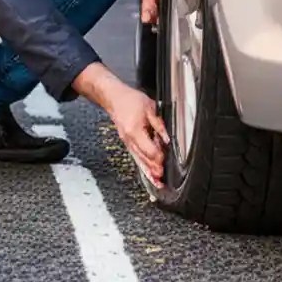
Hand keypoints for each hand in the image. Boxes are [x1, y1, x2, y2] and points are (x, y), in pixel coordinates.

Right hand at [71, 63, 168, 187]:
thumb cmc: (130, 100)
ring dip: (149, 173)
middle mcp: (129, 139)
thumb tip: (167, 138)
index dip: (159, 156)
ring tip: (158, 183)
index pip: (148, 149)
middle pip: (143, 159)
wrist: (114, 98)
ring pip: (139, 161)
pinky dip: (143, 167)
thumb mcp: (150, 107)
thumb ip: (159, 124)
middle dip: (154, 169)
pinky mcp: (128, 143)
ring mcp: (127, 142)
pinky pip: (136, 157)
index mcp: (135, 130)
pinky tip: (149, 175)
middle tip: (163, 179)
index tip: (166, 159)